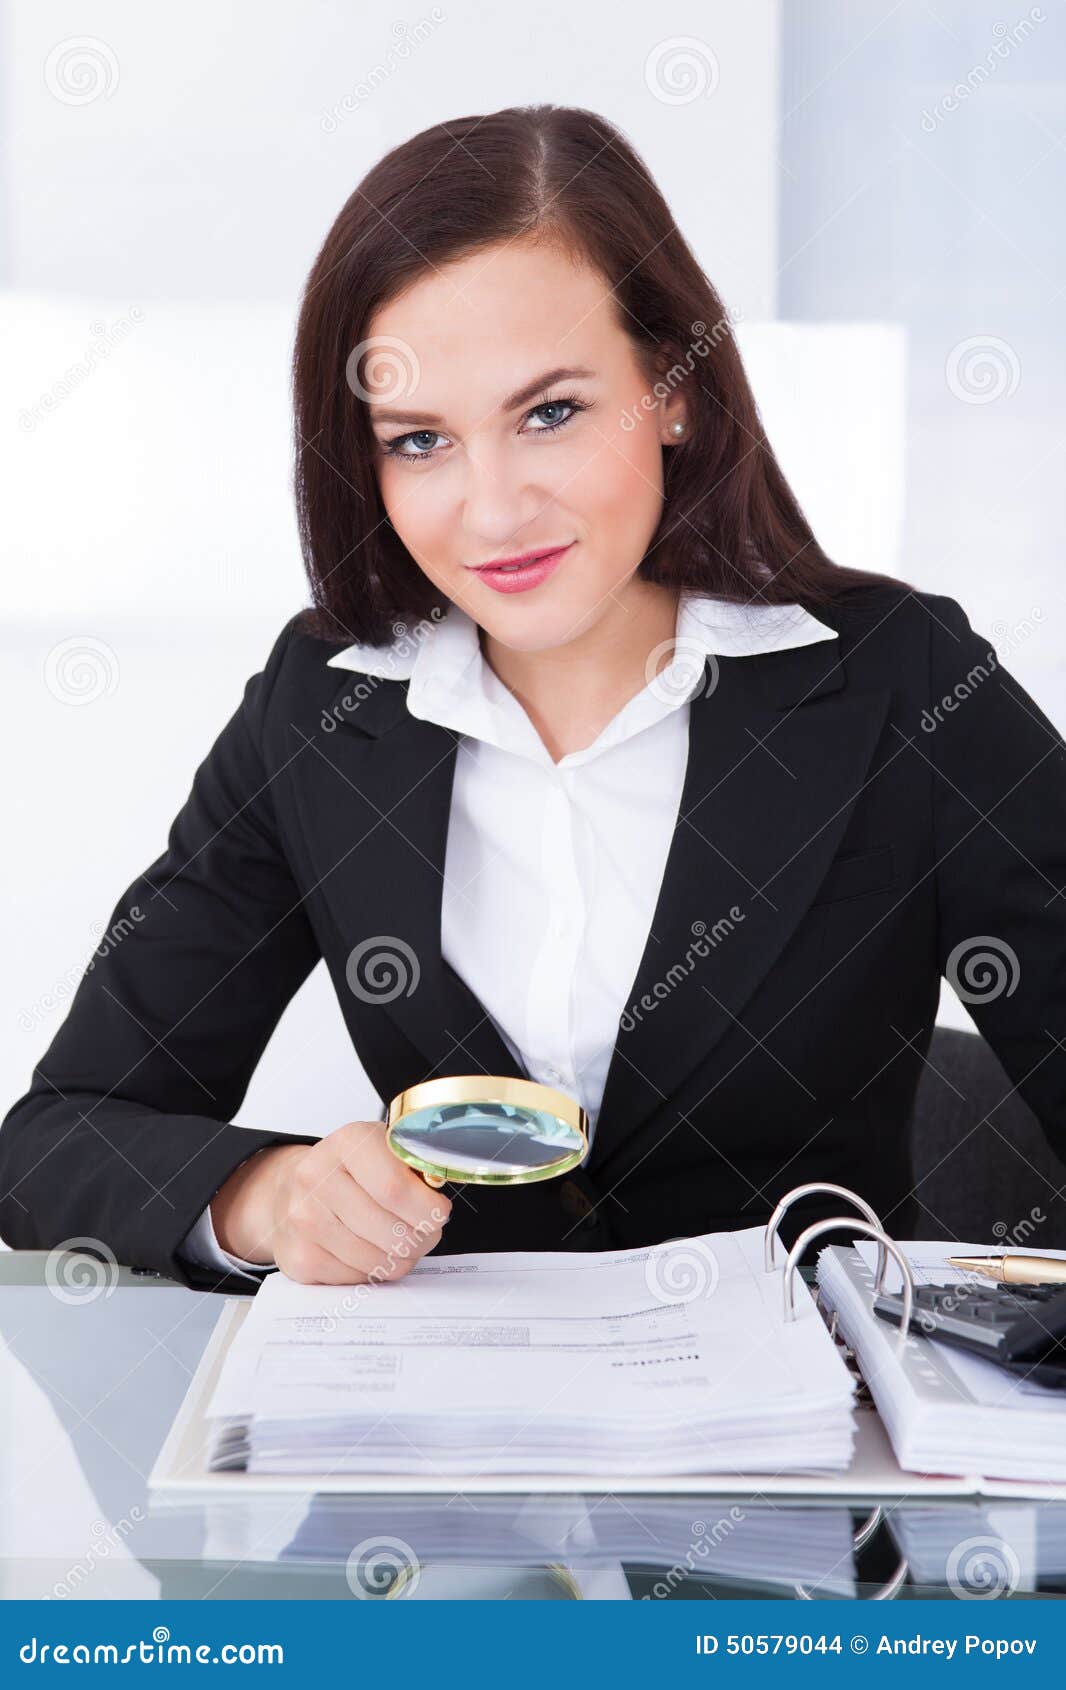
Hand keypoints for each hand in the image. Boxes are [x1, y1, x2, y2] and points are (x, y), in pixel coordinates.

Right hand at [209, 1120, 451, 1283]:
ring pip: (380, 1261)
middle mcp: (317, 1178)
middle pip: (393, 1232)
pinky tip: (370, 1249)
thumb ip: (414, 1166)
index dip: (428, 1209)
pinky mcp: (299, 1256)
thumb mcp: (384, 1148)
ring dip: (402, 1258)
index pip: (396, 1189)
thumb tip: (437, 1200)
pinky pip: (359, 1278)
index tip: (439, 1212)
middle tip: (427, 1231)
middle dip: (423, 1239)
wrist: (292, 1189)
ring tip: (400, 1240)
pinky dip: (374, 1269)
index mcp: (347, 1142)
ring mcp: (304, 1220)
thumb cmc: (351, 1169)